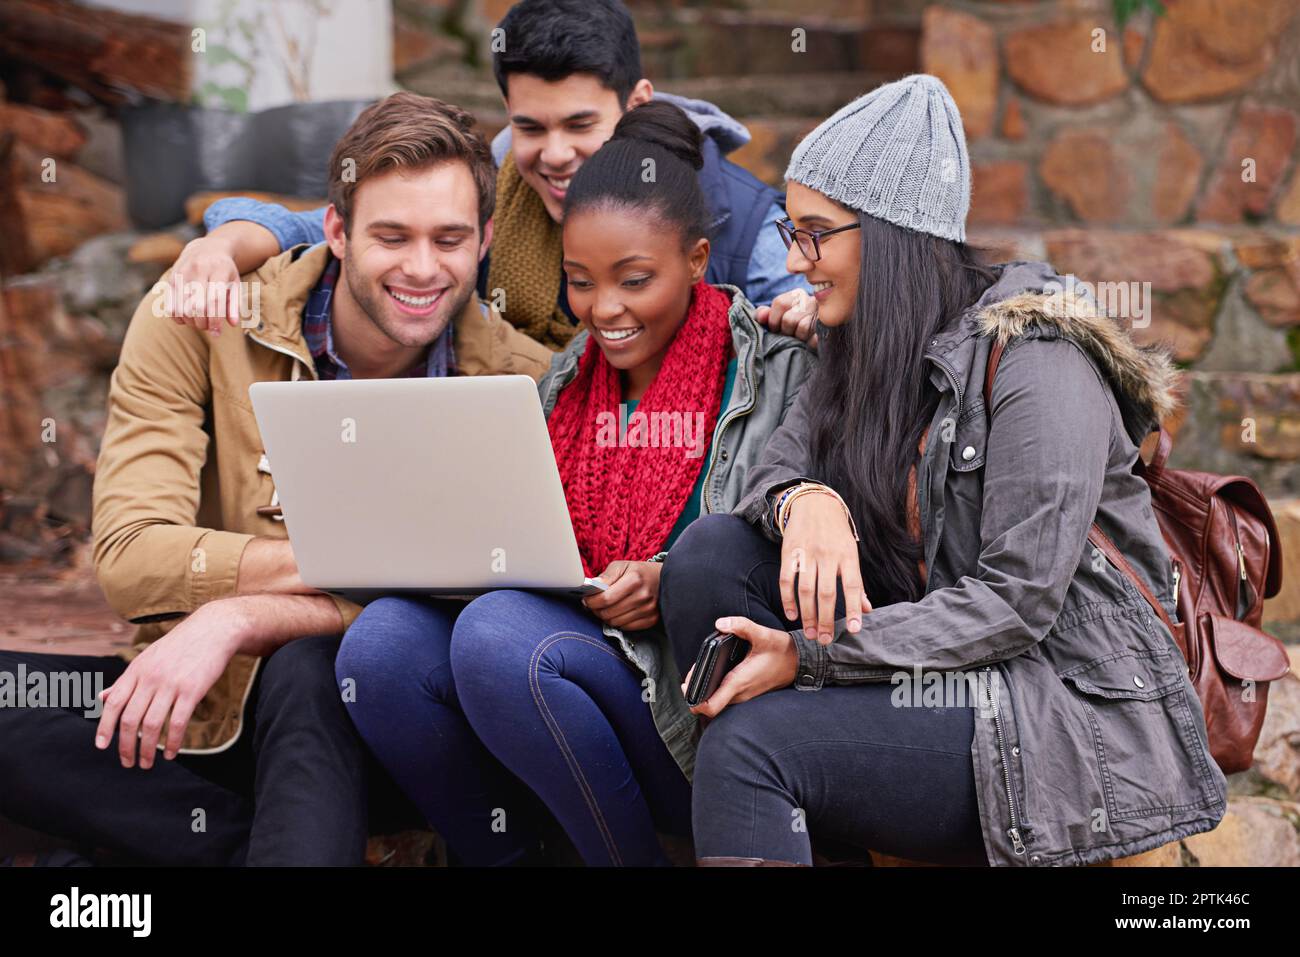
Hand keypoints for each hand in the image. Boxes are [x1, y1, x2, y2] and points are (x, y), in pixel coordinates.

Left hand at [95, 600, 244, 767]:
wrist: (213, 629)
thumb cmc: (179, 646)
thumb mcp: (147, 658)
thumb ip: (125, 681)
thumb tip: (101, 698)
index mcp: (136, 670)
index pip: (113, 703)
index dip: (105, 727)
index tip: (102, 747)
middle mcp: (150, 678)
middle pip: (130, 719)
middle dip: (126, 746)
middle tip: (128, 763)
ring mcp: (171, 684)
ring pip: (152, 725)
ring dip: (148, 749)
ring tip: (147, 763)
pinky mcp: (192, 690)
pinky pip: (178, 722)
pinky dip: (173, 742)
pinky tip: (172, 753)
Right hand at [167, 234, 243, 335]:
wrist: (207, 248)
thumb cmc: (224, 271)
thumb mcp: (235, 284)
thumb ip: (235, 304)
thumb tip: (233, 324)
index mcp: (218, 270)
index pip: (215, 300)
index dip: (215, 320)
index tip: (216, 333)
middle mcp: (198, 269)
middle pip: (197, 305)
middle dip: (202, 323)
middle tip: (208, 327)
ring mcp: (182, 272)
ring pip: (182, 306)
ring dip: (190, 321)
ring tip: (198, 323)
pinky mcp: (172, 277)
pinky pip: (170, 303)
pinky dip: (177, 317)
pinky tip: (185, 319)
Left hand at [582, 560, 661, 630]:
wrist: (664, 579)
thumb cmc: (638, 572)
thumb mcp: (622, 566)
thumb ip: (606, 576)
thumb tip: (590, 587)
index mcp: (634, 580)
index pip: (605, 598)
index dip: (591, 601)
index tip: (586, 599)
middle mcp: (643, 596)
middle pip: (609, 613)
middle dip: (596, 610)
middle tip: (594, 605)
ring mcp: (648, 609)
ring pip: (615, 622)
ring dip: (606, 617)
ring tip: (605, 608)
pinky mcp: (652, 619)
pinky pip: (626, 628)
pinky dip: (618, 622)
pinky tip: (618, 613)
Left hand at [679, 616, 797, 718]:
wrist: (801, 662)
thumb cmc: (782, 650)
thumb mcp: (762, 634)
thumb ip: (741, 625)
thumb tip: (720, 623)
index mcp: (739, 682)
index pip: (710, 706)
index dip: (694, 701)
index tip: (686, 688)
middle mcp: (741, 694)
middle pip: (709, 706)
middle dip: (696, 693)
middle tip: (692, 674)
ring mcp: (745, 696)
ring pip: (718, 702)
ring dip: (706, 691)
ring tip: (701, 672)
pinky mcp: (748, 693)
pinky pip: (726, 698)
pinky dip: (716, 689)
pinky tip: (715, 673)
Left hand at [754, 288, 818, 348]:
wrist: (820, 335)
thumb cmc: (795, 325)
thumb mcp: (778, 317)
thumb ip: (766, 315)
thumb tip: (760, 317)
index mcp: (797, 295)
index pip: (780, 303)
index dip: (774, 320)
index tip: (776, 328)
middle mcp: (811, 301)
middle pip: (789, 319)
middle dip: (786, 331)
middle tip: (790, 334)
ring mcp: (823, 314)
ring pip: (802, 328)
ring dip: (798, 338)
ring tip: (800, 338)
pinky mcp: (829, 329)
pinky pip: (815, 339)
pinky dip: (809, 344)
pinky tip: (809, 342)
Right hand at [781, 490, 871, 642]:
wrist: (814, 503)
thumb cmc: (836, 533)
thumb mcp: (851, 552)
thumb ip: (858, 582)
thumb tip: (867, 610)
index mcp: (848, 555)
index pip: (854, 586)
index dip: (854, 608)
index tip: (854, 629)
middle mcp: (828, 555)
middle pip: (827, 593)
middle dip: (826, 620)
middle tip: (825, 640)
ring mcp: (807, 553)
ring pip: (806, 590)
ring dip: (807, 615)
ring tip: (810, 633)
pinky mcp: (789, 553)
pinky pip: (787, 580)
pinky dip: (788, 600)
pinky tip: (792, 614)